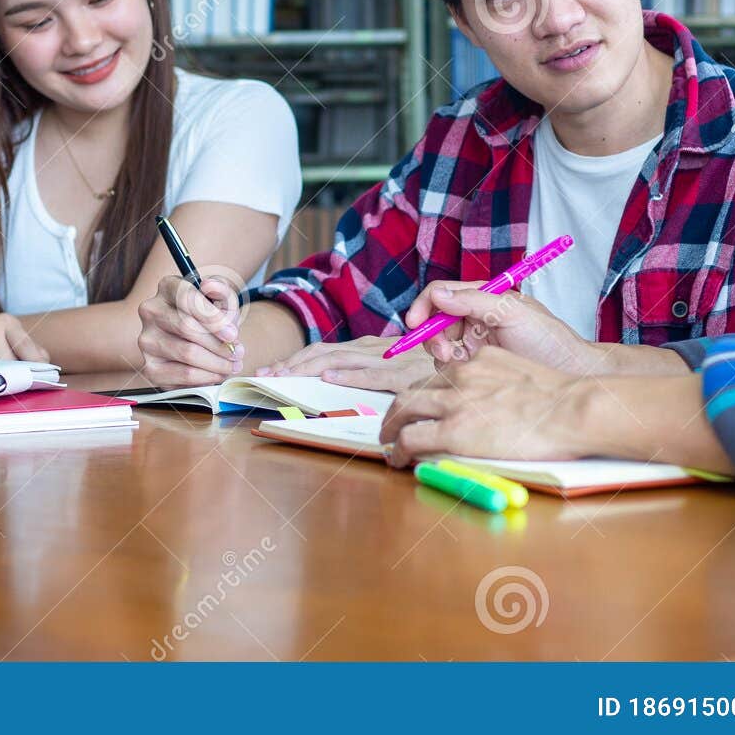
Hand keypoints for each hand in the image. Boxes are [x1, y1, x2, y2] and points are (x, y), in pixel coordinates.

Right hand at [137, 274, 243, 386]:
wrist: (199, 340)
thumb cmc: (212, 317)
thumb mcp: (223, 301)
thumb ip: (222, 290)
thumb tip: (209, 286)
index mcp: (167, 287)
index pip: (186, 298)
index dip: (212, 318)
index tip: (232, 334)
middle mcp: (151, 311)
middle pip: (186, 327)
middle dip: (218, 343)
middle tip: (238, 353)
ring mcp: (147, 340)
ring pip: (187, 353)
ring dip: (217, 363)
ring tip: (232, 364)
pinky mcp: (150, 368)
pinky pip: (183, 375)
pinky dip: (206, 377)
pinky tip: (218, 373)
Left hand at [254, 335, 432, 392]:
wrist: (470, 369)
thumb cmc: (429, 373)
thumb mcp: (393, 369)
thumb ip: (368, 374)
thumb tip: (334, 387)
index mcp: (369, 348)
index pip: (323, 351)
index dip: (294, 360)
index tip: (269, 371)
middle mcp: (374, 349)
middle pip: (323, 354)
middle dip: (291, 365)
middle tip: (264, 377)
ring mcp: (389, 360)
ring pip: (340, 361)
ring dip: (308, 370)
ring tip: (283, 378)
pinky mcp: (405, 376)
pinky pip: (374, 376)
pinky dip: (350, 376)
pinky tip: (329, 381)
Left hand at [379, 348, 590, 467]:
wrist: (571, 410)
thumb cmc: (561, 399)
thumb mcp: (521, 373)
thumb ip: (497, 379)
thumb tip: (490, 400)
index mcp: (478, 361)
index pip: (438, 375)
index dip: (423, 393)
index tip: (420, 406)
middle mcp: (460, 376)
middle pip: (413, 389)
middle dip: (397, 409)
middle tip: (393, 423)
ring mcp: (454, 403)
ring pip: (403, 410)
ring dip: (391, 427)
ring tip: (388, 442)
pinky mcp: (453, 431)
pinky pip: (412, 439)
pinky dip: (397, 449)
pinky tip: (397, 459)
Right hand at [403, 281, 607, 373]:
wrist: (571, 374)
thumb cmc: (550, 340)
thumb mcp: (513, 314)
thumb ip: (475, 300)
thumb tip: (439, 294)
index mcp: (484, 296)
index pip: (442, 293)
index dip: (424, 306)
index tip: (415, 324)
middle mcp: (477, 316)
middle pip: (436, 319)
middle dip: (433, 335)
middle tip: (445, 353)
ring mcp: (476, 341)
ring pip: (440, 344)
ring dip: (442, 354)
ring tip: (458, 363)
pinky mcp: (478, 365)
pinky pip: (451, 366)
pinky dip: (452, 370)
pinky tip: (469, 374)